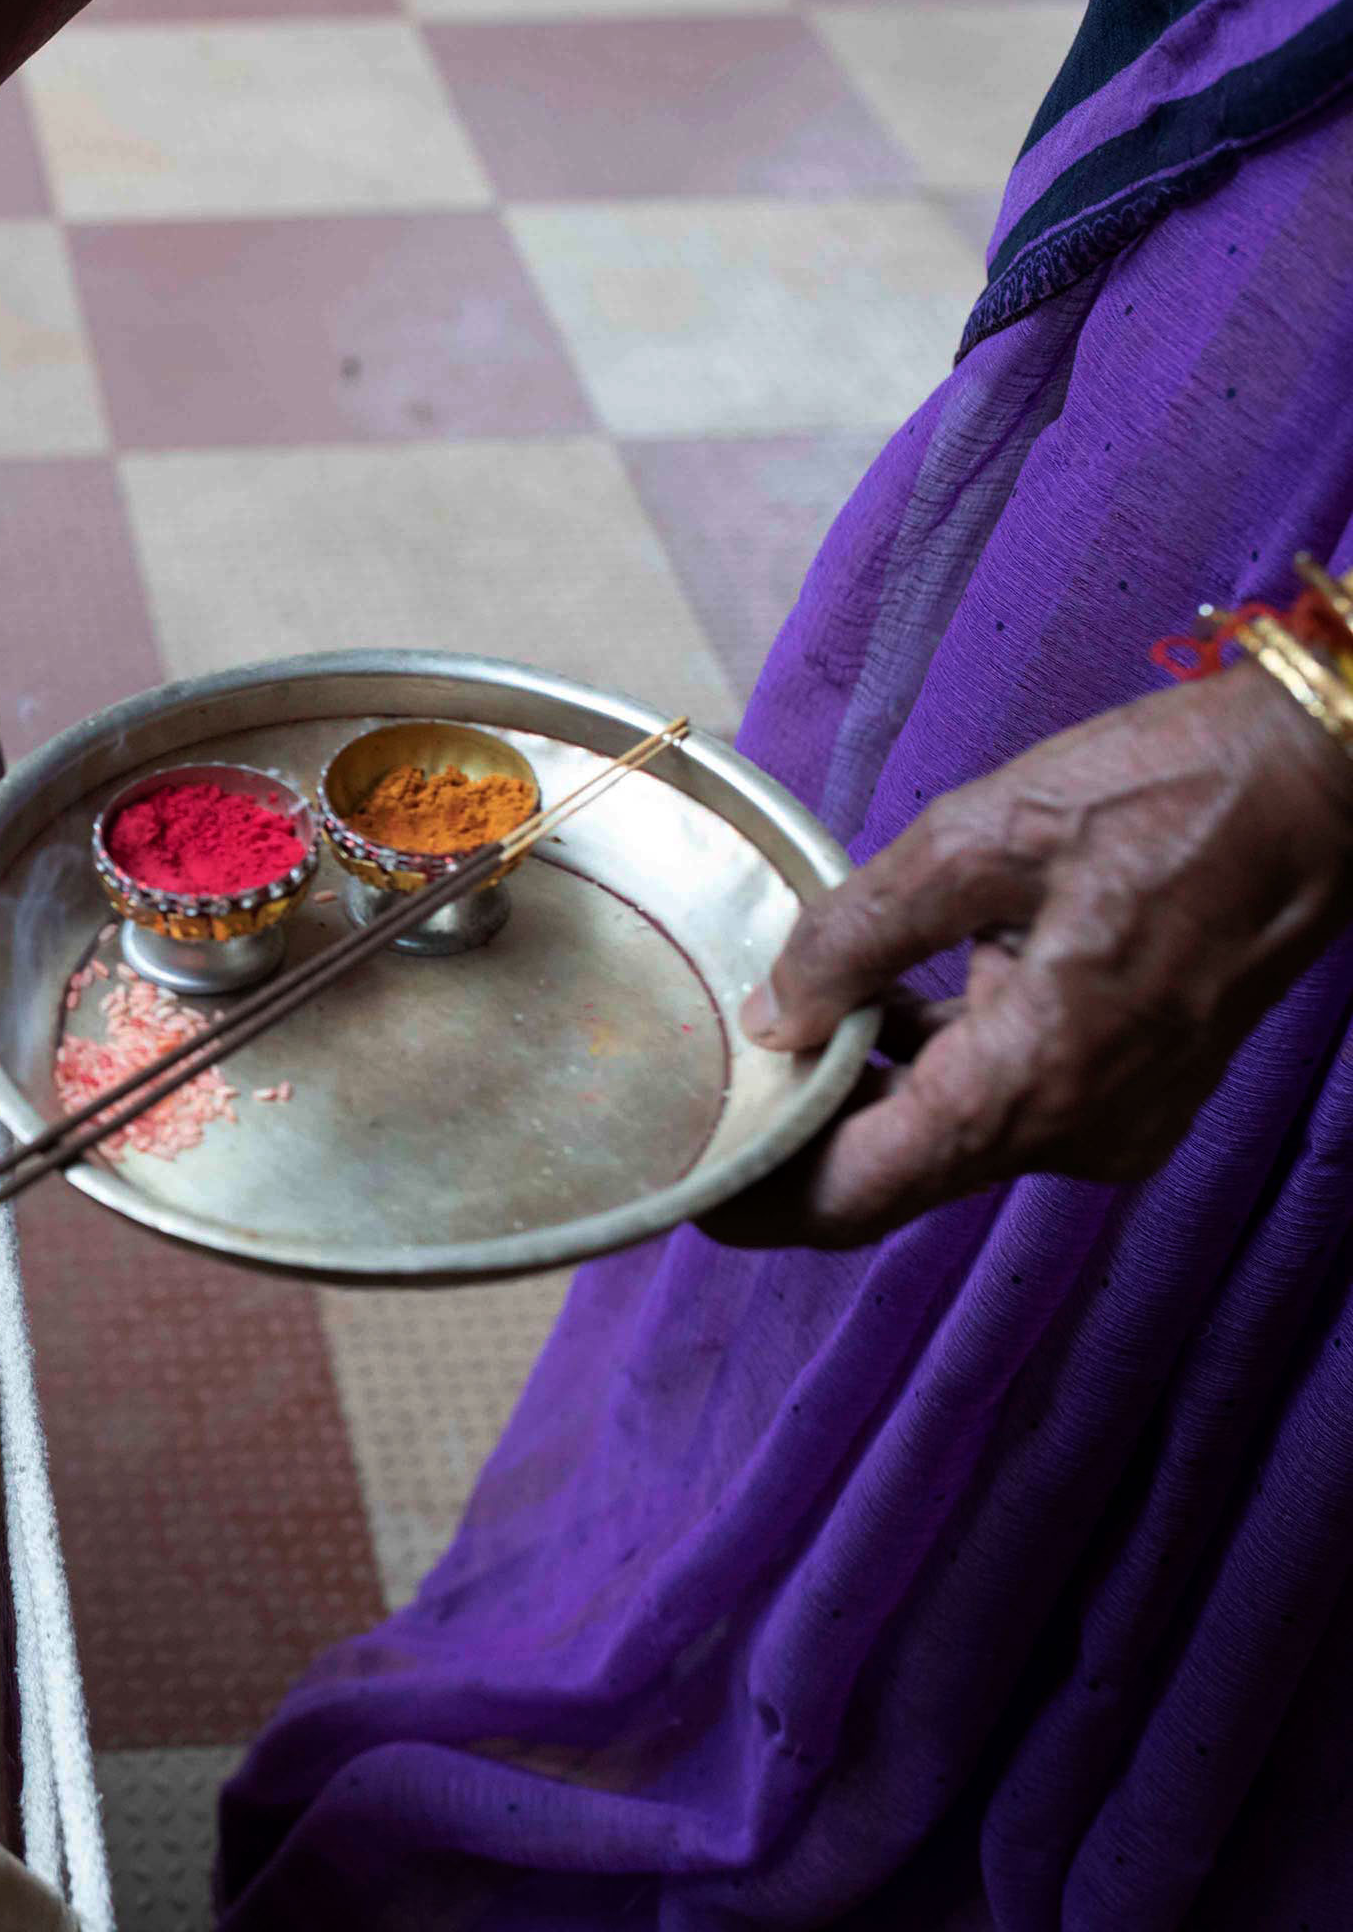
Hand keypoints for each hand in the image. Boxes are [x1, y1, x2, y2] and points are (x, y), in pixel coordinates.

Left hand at [704, 664, 1352, 1247]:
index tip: (690, 1178)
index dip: (761, 1199)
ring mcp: (1114, 1114)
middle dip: (802, 1139)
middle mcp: (1077, 1128)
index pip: (857, 1193)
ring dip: (866, 1095)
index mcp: (1034, 1083)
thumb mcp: (980, 839)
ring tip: (777, 1033)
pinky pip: (1005, 1100)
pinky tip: (879, 1006)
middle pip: (896, 1172)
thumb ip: (858, 936)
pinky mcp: (1132, 1083)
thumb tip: (772, 1018)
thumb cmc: (1167, 793)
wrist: (1324, 780)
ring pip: (949, 1134)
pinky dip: (934, 1067)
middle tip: (710, 1090)